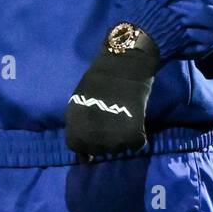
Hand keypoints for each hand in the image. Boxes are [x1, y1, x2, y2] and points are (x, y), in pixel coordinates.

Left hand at [65, 30, 161, 159]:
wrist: (124, 62)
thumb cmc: (102, 76)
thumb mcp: (81, 98)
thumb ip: (80, 121)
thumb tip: (83, 149)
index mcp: (75, 120)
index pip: (75, 146)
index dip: (85, 145)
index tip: (93, 140)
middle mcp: (91, 131)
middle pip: (97, 150)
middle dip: (104, 144)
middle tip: (113, 129)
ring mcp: (111, 134)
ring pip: (116, 149)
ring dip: (120, 141)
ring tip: (124, 123)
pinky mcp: (132, 132)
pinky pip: (135, 144)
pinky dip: (136, 138)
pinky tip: (136, 123)